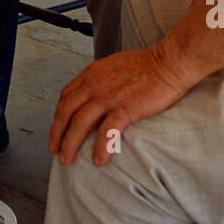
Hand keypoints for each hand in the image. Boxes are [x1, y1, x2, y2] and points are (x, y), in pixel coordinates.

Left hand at [48, 42, 191, 165]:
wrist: (169, 62)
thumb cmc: (148, 64)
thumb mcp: (114, 65)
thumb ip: (102, 79)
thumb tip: (96, 93)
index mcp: (92, 73)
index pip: (66, 96)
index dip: (58, 115)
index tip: (57, 128)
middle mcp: (95, 84)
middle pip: (66, 111)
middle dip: (56, 133)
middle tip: (54, 150)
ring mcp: (109, 96)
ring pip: (80, 122)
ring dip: (70, 144)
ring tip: (66, 160)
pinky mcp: (126, 108)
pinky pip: (107, 131)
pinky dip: (100, 147)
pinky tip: (98, 161)